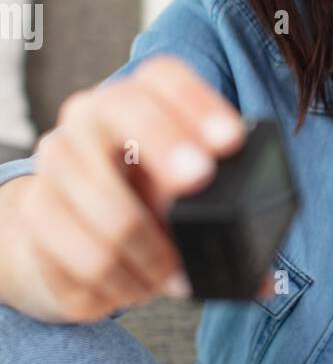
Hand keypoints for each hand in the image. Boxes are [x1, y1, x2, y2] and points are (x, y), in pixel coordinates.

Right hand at [3, 55, 247, 323]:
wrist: (61, 232)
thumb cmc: (139, 205)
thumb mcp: (182, 200)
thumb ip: (224, 221)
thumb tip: (264, 282)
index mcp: (136, 99)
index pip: (163, 77)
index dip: (198, 103)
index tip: (231, 141)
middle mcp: (89, 118)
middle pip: (125, 112)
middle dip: (167, 146)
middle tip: (201, 182)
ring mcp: (57, 163)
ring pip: (110, 210)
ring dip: (154, 256)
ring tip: (175, 278)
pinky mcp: (37, 212)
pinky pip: (86, 259)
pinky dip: (122, 285)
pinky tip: (137, 286)